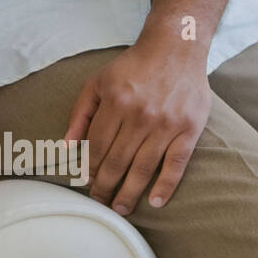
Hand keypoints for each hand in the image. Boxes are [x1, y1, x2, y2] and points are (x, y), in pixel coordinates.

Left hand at [64, 39, 211, 216]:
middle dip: (106, 186)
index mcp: (116, 103)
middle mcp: (141, 115)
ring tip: (121, 209)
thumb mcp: (97, 83)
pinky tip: (156, 201)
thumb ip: (80, 114)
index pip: (99, 146)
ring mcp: (167, 124)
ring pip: (144, 167)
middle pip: (119, 161)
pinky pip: (176, 163)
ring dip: (130, 192)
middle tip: (100, 203)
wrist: (175, 48)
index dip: (91, 169)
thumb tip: (68, 147)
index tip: (86, 184)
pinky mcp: (190, 129)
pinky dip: (166, 185)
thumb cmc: (132, 67)